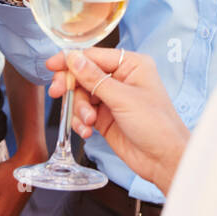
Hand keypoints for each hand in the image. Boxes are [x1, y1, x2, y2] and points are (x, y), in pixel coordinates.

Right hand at [47, 48, 188, 194]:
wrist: (163, 159)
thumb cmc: (156, 125)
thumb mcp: (123, 98)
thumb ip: (94, 79)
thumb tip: (74, 59)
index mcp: (131, 65)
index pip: (94, 56)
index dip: (71, 60)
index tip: (52, 65)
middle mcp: (121, 79)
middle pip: (84, 75)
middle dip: (72, 86)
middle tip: (58, 92)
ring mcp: (112, 99)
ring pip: (81, 96)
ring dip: (79, 109)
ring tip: (87, 122)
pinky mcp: (105, 117)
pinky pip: (83, 113)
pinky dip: (80, 121)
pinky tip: (87, 130)